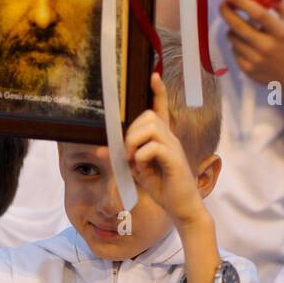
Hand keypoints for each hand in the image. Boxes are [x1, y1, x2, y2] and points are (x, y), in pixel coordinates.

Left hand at [126, 73, 205, 227]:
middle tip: (126, 153)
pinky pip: (152, 148)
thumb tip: (101, 150)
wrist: (182, 208)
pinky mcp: (175, 160)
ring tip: (132, 160)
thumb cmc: (162, 187)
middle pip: (148, 116)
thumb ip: (123, 158)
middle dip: (131, 131)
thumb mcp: (137, 171)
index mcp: (163, 138)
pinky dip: (140, 157)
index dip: (158, 91)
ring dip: (134, 142)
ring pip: (150, 128)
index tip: (154, 74)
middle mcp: (170, 138)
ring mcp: (174, 148)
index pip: (161, 108)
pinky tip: (142, 169)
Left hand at [220, 0, 283, 86]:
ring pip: (232, 38)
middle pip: (238, 26)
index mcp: (280, 32)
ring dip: (233, 29)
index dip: (242, 2)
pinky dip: (237, 44)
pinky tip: (246, 43)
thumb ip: (279, 5)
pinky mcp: (248, 70)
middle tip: (224, 3)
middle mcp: (267, 46)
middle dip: (226, 11)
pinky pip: (234, 51)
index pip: (258, 14)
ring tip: (241, 27)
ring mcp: (256, 60)